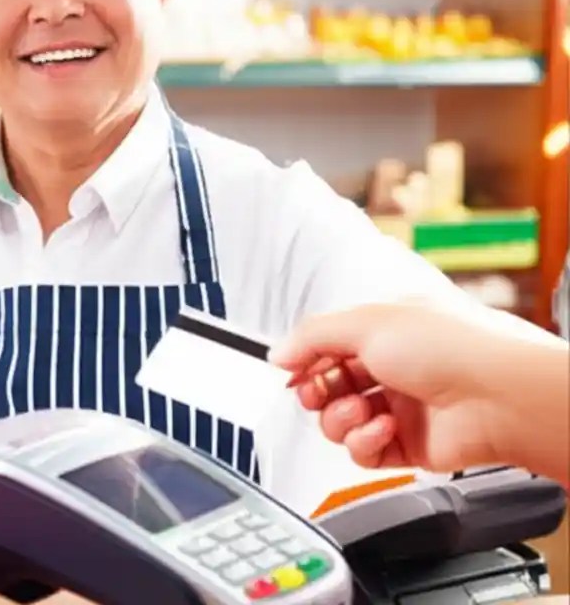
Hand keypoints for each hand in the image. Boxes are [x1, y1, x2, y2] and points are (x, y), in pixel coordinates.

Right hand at [268, 302, 516, 474]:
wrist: (497, 396)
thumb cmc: (449, 347)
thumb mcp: (366, 322)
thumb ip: (311, 337)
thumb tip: (277, 354)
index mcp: (383, 333)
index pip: (326, 349)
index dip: (304, 361)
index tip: (289, 371)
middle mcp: (390, 370)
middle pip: (327, 388)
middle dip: (316, 393)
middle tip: (317, 393)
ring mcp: (397, 409)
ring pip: (339, 424)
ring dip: (341, 419)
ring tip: (362, 411)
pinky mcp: (405, 446)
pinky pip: (362, 453)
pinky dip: (364, 443)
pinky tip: (383, 429)